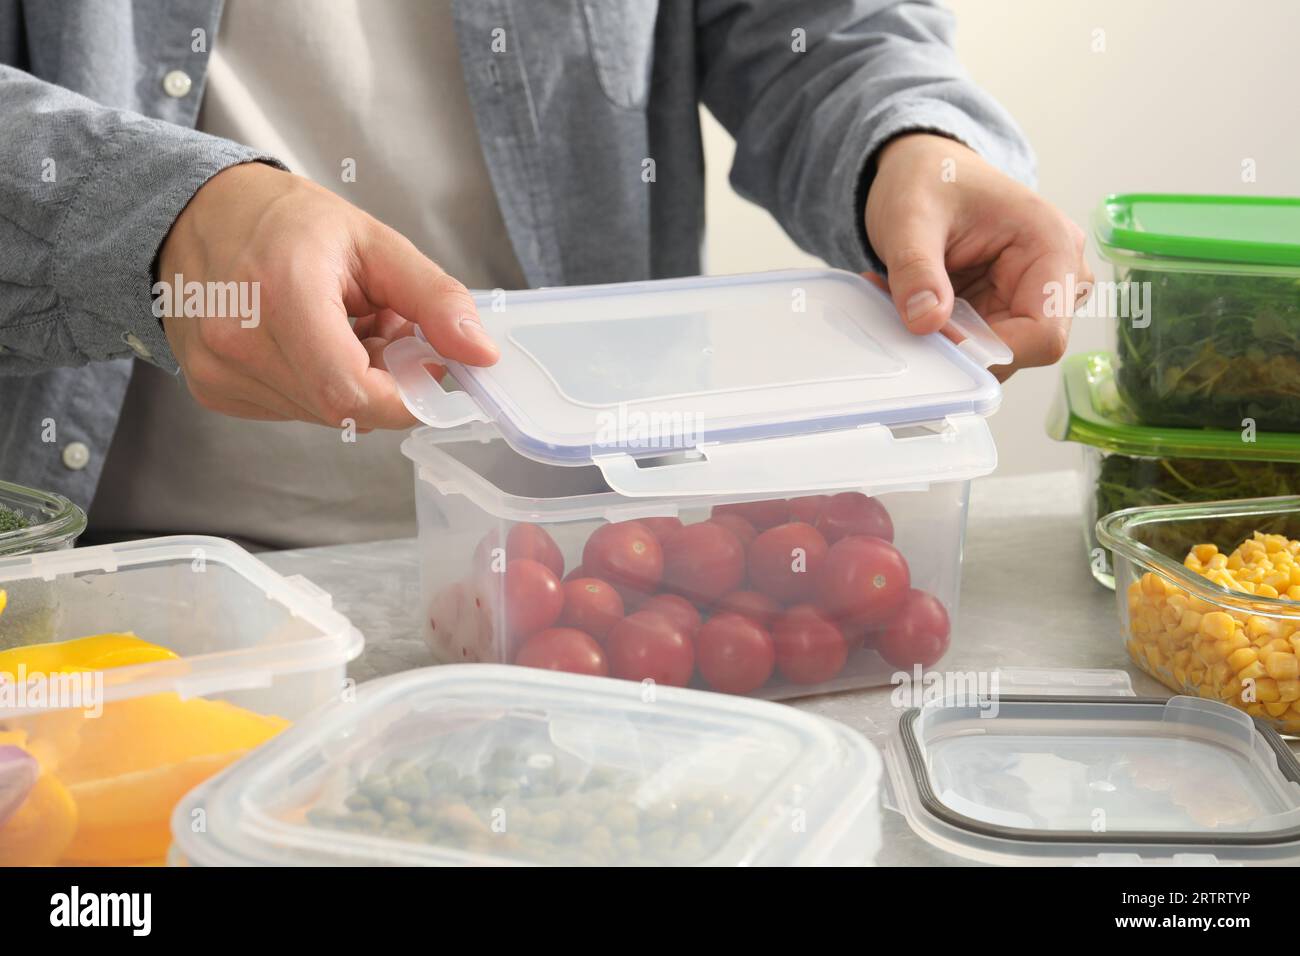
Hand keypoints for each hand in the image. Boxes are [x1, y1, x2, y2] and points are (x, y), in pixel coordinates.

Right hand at [157, 162, 498, 427]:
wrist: (201, 213)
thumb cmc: (287, 220)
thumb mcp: (376, 243)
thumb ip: (436, 300)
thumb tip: (481, 354)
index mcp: (281, 292)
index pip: (353, 393)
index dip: (406, 397)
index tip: (429, 369)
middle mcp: (239, 339)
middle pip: (343, 408)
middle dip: (383, 382)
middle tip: (386, 332)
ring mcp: (217, 369)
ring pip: (320, 413)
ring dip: (352, 384)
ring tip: (345, 329)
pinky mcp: (211, 388)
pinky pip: (291, 409)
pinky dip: (319, 385)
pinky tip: (313, 342)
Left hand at [864, 133, 1090, 378]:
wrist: (925, 169)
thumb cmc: (931, 178)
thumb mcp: (911, 217)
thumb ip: (917, 269)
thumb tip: (926, 322)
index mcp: (1052, 246)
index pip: (1044, 335)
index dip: (991, 351)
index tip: (935, 338)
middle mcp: (1055, 277)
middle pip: (1019, 351)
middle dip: (958, 345)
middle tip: (903, 314)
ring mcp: (1032, 297)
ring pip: (993, 352)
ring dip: (943, 339)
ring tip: (899, 299)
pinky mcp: (1004, 309)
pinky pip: (974, 342)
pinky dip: (937, 333)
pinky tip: (909, 301)